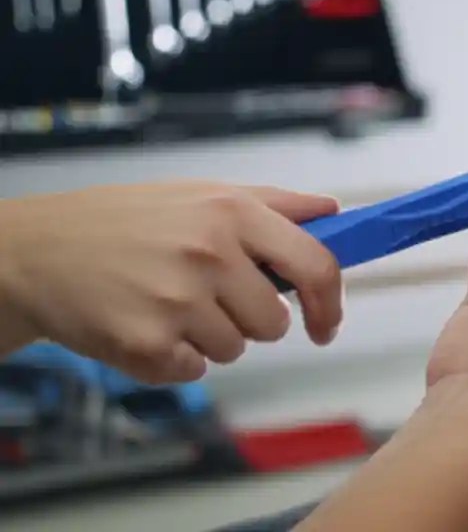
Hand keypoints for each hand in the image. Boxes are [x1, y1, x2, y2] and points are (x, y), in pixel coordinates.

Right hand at [0, 181, 342, 383]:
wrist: (36, 252)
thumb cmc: (125, 221)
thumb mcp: (201, 194)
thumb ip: (274, 204)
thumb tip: (332, 211)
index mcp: (233, 212)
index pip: (315, 265)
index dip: (330, 303)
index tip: (326, 324)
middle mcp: (211, 253)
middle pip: (273, 322)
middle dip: (248, 319)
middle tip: (203, 295)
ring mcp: (179, 301)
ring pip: (235, 349)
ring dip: (208, 337)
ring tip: (165, 303)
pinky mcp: (148, 344)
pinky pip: (194, 370)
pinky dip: (174, 358)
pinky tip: (144, 325)